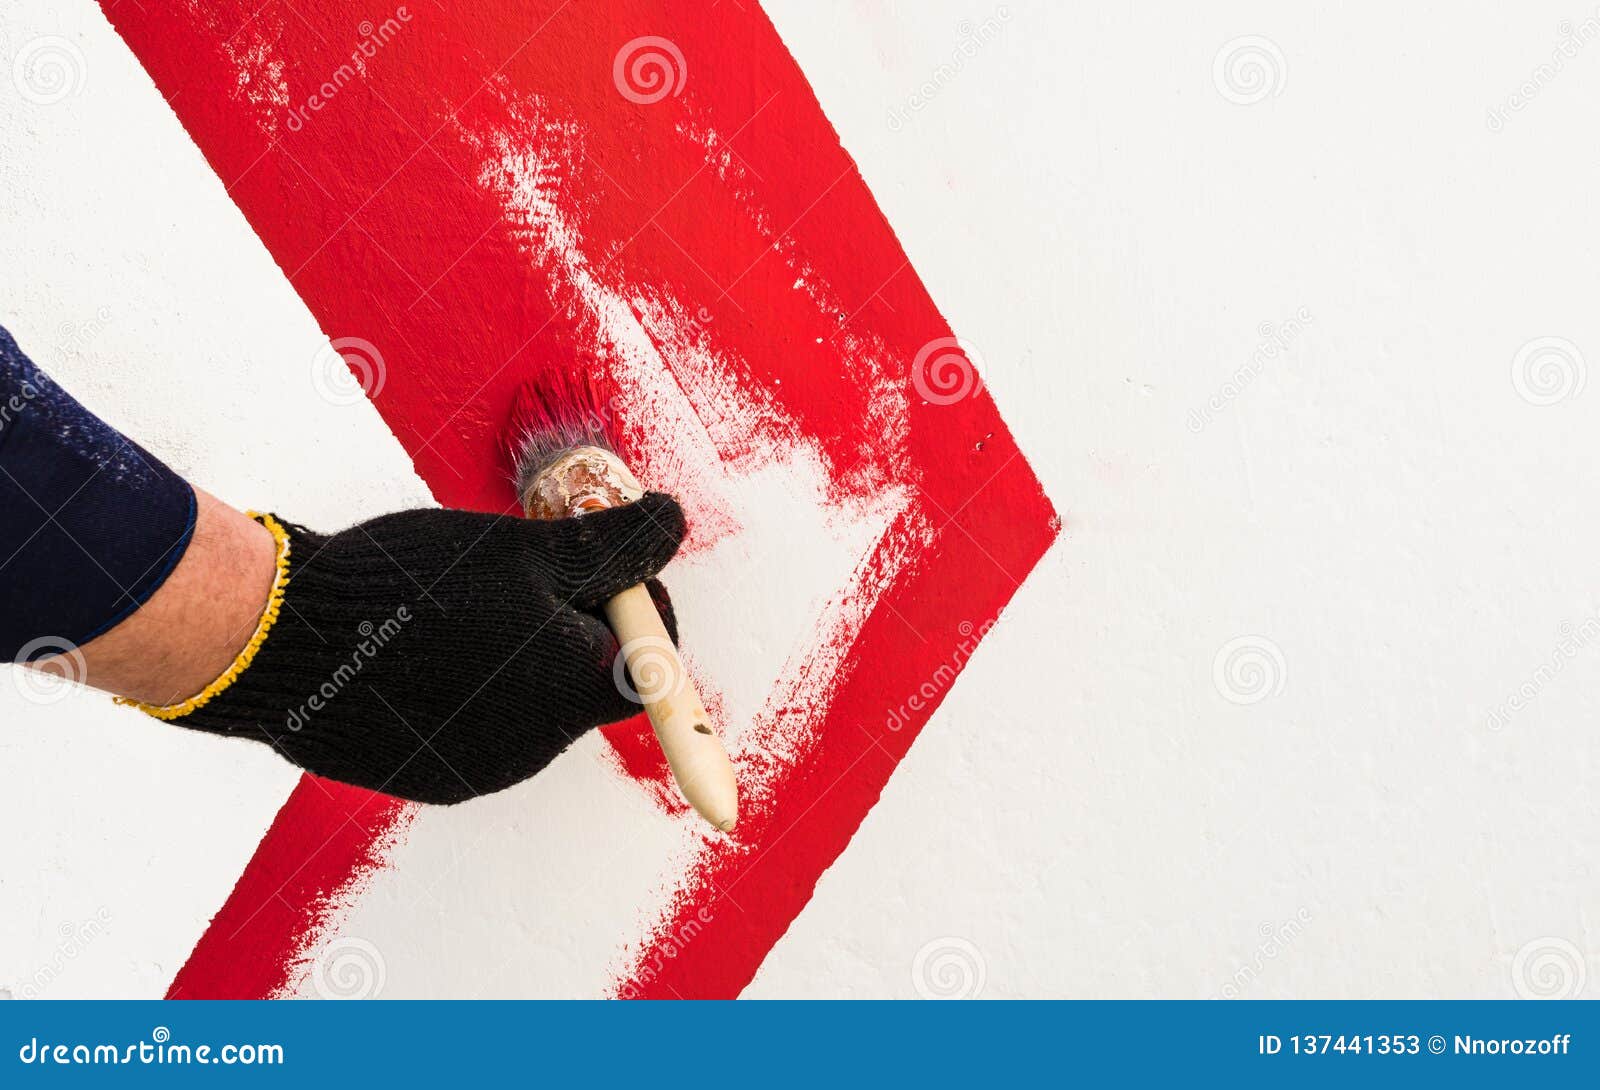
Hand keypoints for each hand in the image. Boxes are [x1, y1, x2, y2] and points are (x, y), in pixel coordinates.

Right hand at [161, 494, 686, 802]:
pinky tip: (418, 646)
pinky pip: (474, 726)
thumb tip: (674, 522)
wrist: (280, 642)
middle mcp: (539, 747)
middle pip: (586, 681)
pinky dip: (464, 686)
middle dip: (567, 624)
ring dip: (515, 654)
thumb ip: (612, 544)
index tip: (598, 562)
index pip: (654, 663)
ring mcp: (482, 770)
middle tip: (514, 570)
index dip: (636, 606)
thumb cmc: (411, 585)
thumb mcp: (524, 547)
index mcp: (576, 692)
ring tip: (452, 605)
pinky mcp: (429, 778)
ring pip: (529, 702)